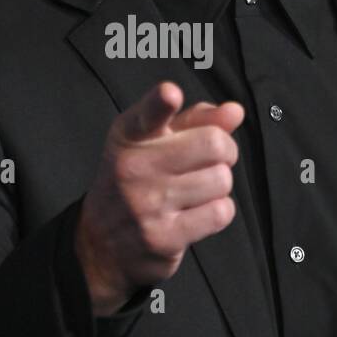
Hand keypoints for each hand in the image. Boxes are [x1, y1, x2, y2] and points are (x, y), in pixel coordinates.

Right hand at [74, 81, 244, 314]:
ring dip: (219, 186)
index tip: (170, 94)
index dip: (160, 102)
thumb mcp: (155, 142)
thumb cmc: (138, 181)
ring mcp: (147, 204)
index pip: (147, 115)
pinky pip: (220, 213)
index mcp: (130, 136)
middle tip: (212, 160)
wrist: (101, 243)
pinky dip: (219, 211)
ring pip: (221, 180)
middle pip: (213, 144)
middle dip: (226, 151)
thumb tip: (235, 112)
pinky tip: (198, 212)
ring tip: (197, 190)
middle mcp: (133, 167)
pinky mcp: (163, 237)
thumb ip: (195, 120)